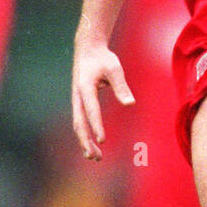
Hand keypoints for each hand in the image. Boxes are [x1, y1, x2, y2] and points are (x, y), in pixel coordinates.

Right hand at [71, 38, 133, 159]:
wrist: (88, 49)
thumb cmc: (103, 58)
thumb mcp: (114, 68)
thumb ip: (121, 86)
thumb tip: (130, 104)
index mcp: (85, 87)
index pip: (92, 110)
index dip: (97, 125)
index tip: (102, 140)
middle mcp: (78, 96)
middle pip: (80, 123)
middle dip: (86, 141)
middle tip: (95, 157)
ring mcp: (77, 100)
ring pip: (78, 125)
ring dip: (85, 141)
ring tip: (95, 157)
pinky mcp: (79, 102)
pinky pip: (81, 121)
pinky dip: (85, 134)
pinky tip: (92, 145)